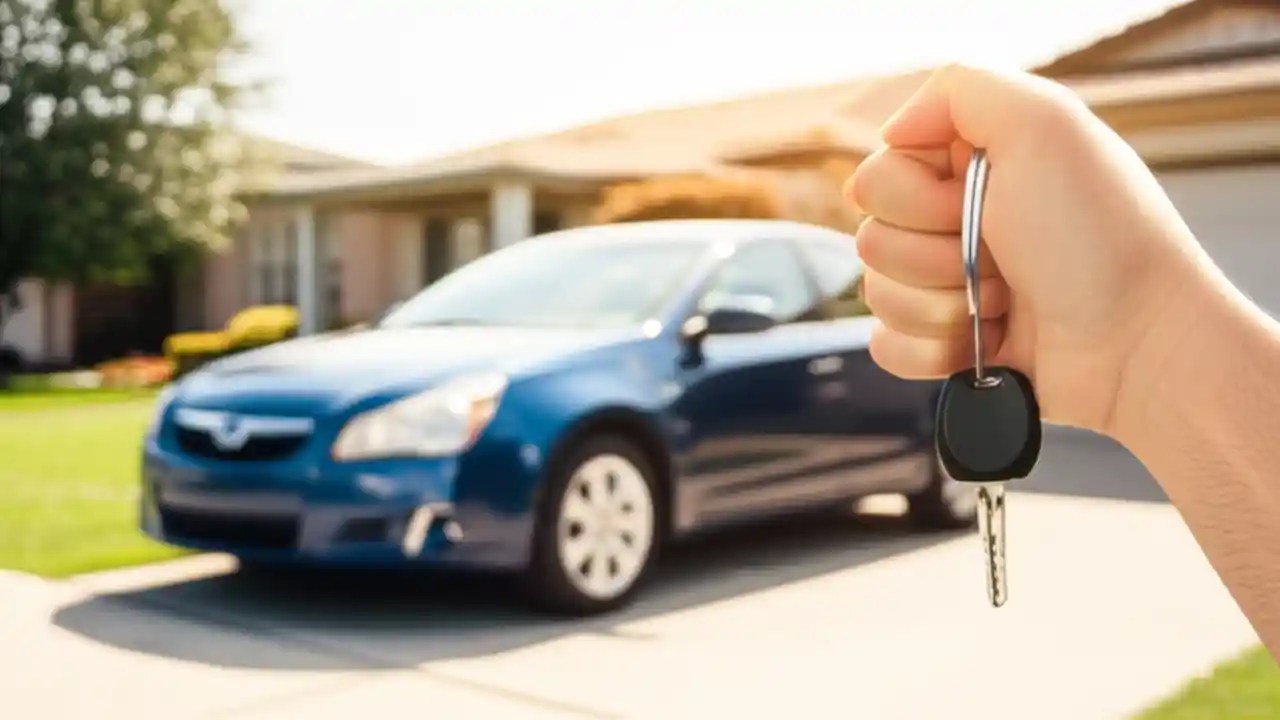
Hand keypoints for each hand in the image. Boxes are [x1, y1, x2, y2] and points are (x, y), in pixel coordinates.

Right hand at [847, 64, 1213, 435]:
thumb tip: (890, 133)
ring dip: (941, 307)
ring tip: (1008, 305)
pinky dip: (931, 351)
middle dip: (934, 258)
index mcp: (969, 164)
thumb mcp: (1044, 124)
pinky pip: (887, 347)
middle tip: (1005, 260)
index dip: (917, 200)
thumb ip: (957, 91)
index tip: (980, 205)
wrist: (1136, 346)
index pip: (878, 176)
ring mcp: (949, 286)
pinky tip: (982, 346)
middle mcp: (955, 220)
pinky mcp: (945, 345)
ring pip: (877, 295)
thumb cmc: (1101, 239)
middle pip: (872, 238)